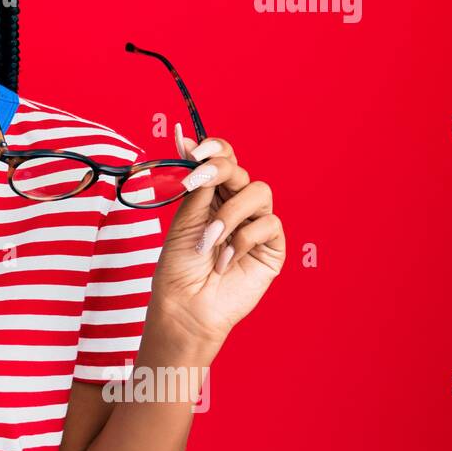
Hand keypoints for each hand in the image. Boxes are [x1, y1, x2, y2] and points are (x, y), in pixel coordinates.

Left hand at [147, 125, 285, 350]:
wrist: (186, 306)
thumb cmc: (180, 267)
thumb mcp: (185, 220)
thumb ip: (196, 185)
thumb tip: (188, 143)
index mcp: (211, 196)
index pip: (222, 159)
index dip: (212, 147)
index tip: (192, 148)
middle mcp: (235, 206)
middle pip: (240, 170)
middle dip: (219, 170)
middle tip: (197, 179)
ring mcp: (255, 225)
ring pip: (258, 192)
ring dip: (228, 214)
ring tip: (208, 241)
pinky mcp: (271, 247)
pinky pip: (268, 224)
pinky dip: (242, 240)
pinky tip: (225, 260)